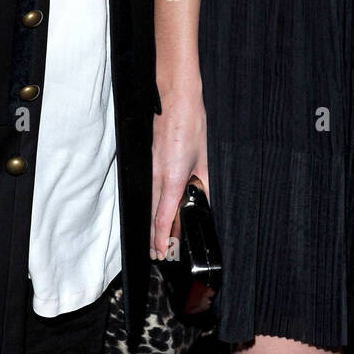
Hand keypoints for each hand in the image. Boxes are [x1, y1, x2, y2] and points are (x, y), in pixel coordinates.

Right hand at [150, 82, 208, 260]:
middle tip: (159, 254)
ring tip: (158, 239)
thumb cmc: (192, 125)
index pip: (163, 217)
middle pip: (155, 214)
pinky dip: (154, 202)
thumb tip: (203, 199)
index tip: (161, 251)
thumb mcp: (204, 159)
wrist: (177, 99)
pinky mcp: (150, 159)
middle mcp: (158, 176)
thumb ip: (202, 183)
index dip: (161, 238)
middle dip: (156, 237)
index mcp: (173, 179)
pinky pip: (151, 187)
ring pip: (152, 202)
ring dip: (154, 222)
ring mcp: (151, 168)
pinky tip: (159, 209)